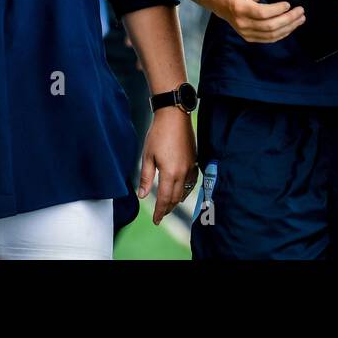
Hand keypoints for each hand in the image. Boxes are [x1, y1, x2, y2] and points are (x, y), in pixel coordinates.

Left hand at [138, 106, 197, 224]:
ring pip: (185, 190)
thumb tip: (142, 195)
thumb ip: (145, 178)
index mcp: (170, 173)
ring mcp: (190, 166)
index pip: (164, 199)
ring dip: (177, 200)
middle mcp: (182, 172)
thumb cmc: (158, 134)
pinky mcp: (194, 160)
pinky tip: (181, 190)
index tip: (156, 220)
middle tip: (161, 216)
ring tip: (169, 206)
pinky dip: (186, 189)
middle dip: (168, 208)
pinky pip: (191, 181)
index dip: (160, 212)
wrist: (174, 116)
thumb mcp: (147, 156)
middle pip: (175, 197)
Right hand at [216, 0, 303, 43]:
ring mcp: (244, 32)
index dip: (278, 10)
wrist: (220, 0)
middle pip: (270, 26)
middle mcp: (241, 22)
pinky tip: (290, 27)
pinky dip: (281, 34)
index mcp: (240, 7)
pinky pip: (268, 39)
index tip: (289, 4)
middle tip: (300, 12)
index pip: (262, 12)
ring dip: (288, 28)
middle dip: (289, 19)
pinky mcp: (248, 37)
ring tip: (299, 19)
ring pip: (271, 35)